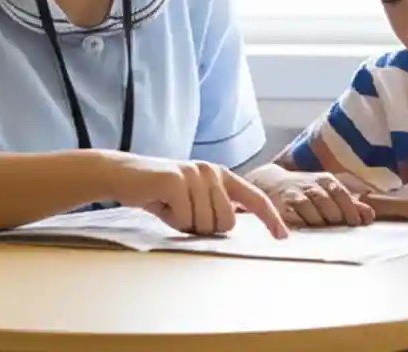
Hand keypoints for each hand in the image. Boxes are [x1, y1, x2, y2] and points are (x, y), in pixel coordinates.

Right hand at [101, 153, 288, 238]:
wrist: (123, 175)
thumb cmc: (160, 192)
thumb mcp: (193, 198)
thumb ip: (214, 207)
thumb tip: (231, 227)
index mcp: (220, 175)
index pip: (253, 198)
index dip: (270, 218)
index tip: (283, 237)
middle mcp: (212, 171)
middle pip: (226, 223)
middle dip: (204, 228)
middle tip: (183, 214)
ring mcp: (195, 174)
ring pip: (205, 224)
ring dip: (185, 224)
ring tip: (170, 206)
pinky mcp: (177, 181)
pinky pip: (185, 219)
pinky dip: (171, 220)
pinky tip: (161, 204)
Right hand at [249, 165, 375, 227]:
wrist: (270, 181)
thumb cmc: (305, 190)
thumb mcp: (327, 191)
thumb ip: (349, 204)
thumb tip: (369, 216)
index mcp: (326, 181)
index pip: (341, 194)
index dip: (349, 209)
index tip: (355, 223)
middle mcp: (311, 185)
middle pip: (327, 203)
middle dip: (334, 218)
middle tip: (340, 231)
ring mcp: (294, 194)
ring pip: (310, 210)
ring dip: (318, 222)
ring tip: (323, 233)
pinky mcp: (280, 205)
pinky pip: (292, 216)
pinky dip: (299, 224)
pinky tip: (304, 231)